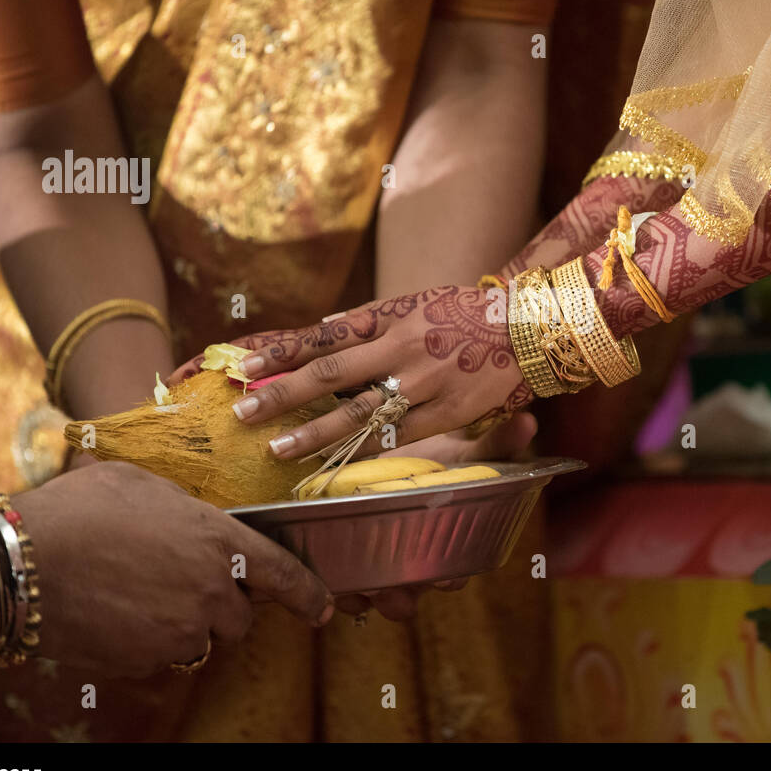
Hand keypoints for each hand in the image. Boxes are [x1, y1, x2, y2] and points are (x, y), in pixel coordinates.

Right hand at [17, 462, 334, 676]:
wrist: (22, 564)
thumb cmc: (81, 509)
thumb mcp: (142, 483)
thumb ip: (184, 506)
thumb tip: (188, 516)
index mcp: (220, 542)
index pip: (283, 576)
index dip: (308, 594)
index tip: (324, 607)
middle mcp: (210, 593)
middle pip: (240, 619)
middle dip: (221, 606)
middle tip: (181, 582)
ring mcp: (178, 633)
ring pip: (198, 641)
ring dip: (183, 625)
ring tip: (139, 594)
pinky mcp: (143, 661)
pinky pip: (158, 657)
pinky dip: (145, 642)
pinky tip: (115, 612)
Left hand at [197, 287, 534, 460]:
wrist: (528, 326)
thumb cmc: (464, 313)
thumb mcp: (414, 303)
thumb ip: (367, 319)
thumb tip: (319, 329)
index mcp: (390, 319)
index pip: (324, 337)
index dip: (282, 352)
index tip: (243, 368)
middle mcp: (403, 350)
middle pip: (332, 376)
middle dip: (283, 396)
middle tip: (242, 414)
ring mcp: (427, 384)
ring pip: (362, 415)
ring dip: (316, 435)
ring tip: (279, 450)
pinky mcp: (451, 413)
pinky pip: (402, 438)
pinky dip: (367, 453)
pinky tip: (337, 467)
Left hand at [328, 410, 538, 620]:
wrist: (382, 453)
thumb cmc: (435, 459)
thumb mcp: (466, 450)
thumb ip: (497, 443)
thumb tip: (530, 419)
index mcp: (445, 542)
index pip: (454, 572)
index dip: (449, 577)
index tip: (444, 576)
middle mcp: (412, 560)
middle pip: (408, 596)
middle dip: (398, 599)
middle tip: (389, 592)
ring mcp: (375, 562)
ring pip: (368, 592)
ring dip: (360, 594)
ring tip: (350, 585)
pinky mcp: (339, 554)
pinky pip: (331, 580)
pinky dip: (326, 580)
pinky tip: (317, 570)